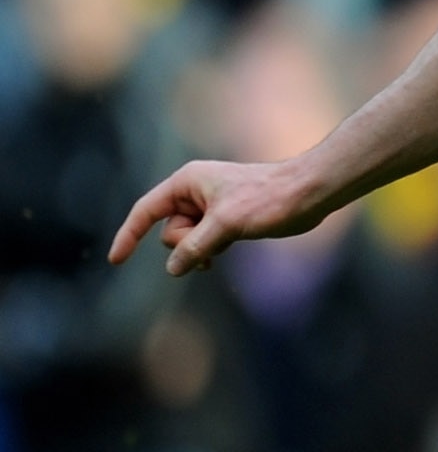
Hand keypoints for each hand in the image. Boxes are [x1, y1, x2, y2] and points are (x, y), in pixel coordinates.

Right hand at [110, 159, 324, 276]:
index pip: (145, 211)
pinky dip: (208, 252)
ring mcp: (210, 207)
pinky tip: (217, 258)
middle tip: (218, 234)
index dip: (128, 235)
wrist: (308, 193)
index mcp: (186, 182)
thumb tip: (173, 269)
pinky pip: (203, 243)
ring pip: (187, 240)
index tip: (115, 261)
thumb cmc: (268, 200)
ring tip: (228, 241)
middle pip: (169, 230)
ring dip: (200, 249)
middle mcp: (194, 192)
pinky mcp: (226, 220)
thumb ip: (194, 246)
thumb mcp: (225, 225)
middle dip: (187, 241)